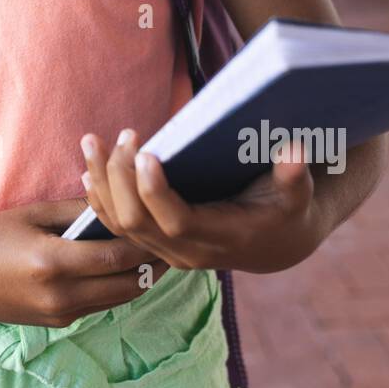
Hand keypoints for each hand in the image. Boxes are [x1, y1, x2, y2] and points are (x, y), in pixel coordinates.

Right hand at [0, 196, 170, 327]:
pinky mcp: (56, 323)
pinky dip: (116, 289)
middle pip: (126, 285)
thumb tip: (116, 203)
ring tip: (158, 256)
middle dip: (153, 265)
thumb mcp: (33, 214)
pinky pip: (99, 306)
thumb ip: (76, 211)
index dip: (146, 242)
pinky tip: (125, 270)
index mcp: (53, 263)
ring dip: (139, 280)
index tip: (164, 225)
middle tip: (173, 243)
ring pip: (117, 300)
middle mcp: (60, 296)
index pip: (117, 255)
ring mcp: (59, 314)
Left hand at [79, 129, 323, 275]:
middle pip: (137, 222)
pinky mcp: (154, 243)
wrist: (276, 244)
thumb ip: (295, 175)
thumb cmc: (287, 210)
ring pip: (119, 224)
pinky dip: (99, 198)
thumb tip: (294, 150)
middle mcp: (187, 251)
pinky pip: (116, 226)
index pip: (176, 221)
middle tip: (123, 136)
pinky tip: (89, 170)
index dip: (155, 191)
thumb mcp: (299, 194)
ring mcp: (166, 251)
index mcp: (221, 238)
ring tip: (91, 142)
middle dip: (121, 178)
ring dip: (102, 183)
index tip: (146, 152)